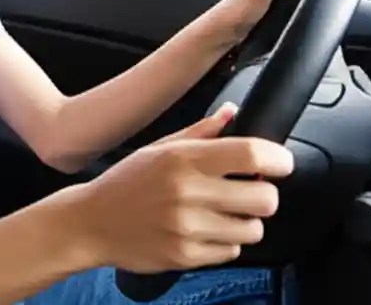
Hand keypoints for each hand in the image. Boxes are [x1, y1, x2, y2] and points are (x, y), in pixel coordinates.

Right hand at [72, 103, 293, 273]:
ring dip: (246, 221)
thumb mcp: (160, 148)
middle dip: (265, 194)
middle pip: (265, 198)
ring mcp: (188, 228)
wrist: (90, 222)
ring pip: (254, 229)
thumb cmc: (127, 182)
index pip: (251, 155)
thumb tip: (233, 113)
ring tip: (225, 213)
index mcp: (183, 159)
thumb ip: (202, 132)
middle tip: (250, 190)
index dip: (278, 159)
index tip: (281, 163)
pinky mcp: (186, 256)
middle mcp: (187, 193)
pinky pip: (232, 252)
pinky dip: (226, 243)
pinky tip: (206, 231)